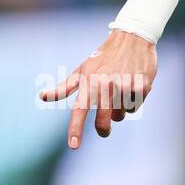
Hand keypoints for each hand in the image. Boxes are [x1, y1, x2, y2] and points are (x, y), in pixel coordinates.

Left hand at [38, 29, 156, 149]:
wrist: (132, 39)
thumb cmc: (103, 57)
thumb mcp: (82, 70)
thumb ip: (64, 87)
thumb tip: (42, 97)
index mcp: (90, 82)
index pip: (80, 109)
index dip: (75, 128)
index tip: (73, 146)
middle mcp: (106, 85)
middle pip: (104, 122)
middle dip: (103, 129)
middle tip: (103, 130)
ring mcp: (125, 87)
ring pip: (121, 115)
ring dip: (119, 109)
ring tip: (119, 91)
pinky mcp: (142, 88)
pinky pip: (135, 108)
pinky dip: (132, 102)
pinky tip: (131, 86)